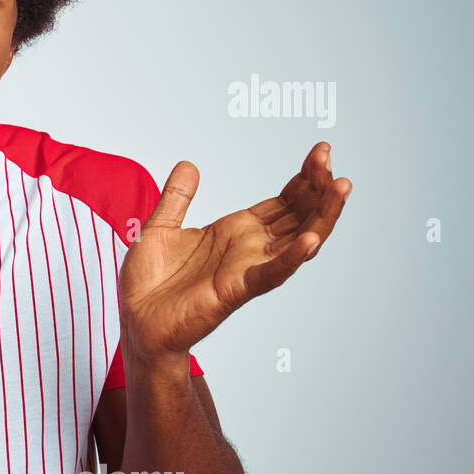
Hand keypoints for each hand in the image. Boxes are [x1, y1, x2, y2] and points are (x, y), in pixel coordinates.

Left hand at [118, 142, 351, 360]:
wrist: (134, 322)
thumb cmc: (149, 284)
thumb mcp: (160, 228)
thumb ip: (177, 197)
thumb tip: (189, 165)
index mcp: (234, 232)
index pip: (282, 202)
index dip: (304, 178)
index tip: (321, 151)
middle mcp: (248, 249)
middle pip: (297, 216)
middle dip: (317, 187)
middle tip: (329, 157)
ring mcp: (246, 269)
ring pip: (296, 241)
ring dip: (320, 216)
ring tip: (338, 189)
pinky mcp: (235, 290)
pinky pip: (270, 274)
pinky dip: (291, 258)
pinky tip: (309, 240)